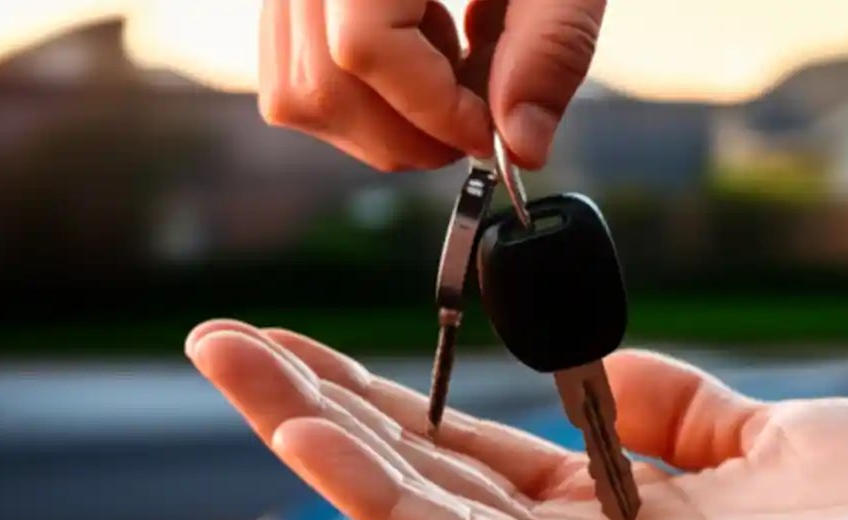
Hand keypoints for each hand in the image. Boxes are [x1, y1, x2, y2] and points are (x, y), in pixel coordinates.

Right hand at [257, 0, 604, 170]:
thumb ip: (550, 46)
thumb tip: (521, 145)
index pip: (363, 48)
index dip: (434, 110)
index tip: (492, 133)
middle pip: (321, 87)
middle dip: (412, 132)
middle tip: (480, 119)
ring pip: (300, 94)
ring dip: (388, 118)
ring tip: (452, 65)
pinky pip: (297, 75)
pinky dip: (364, 97)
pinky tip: (421, 48)